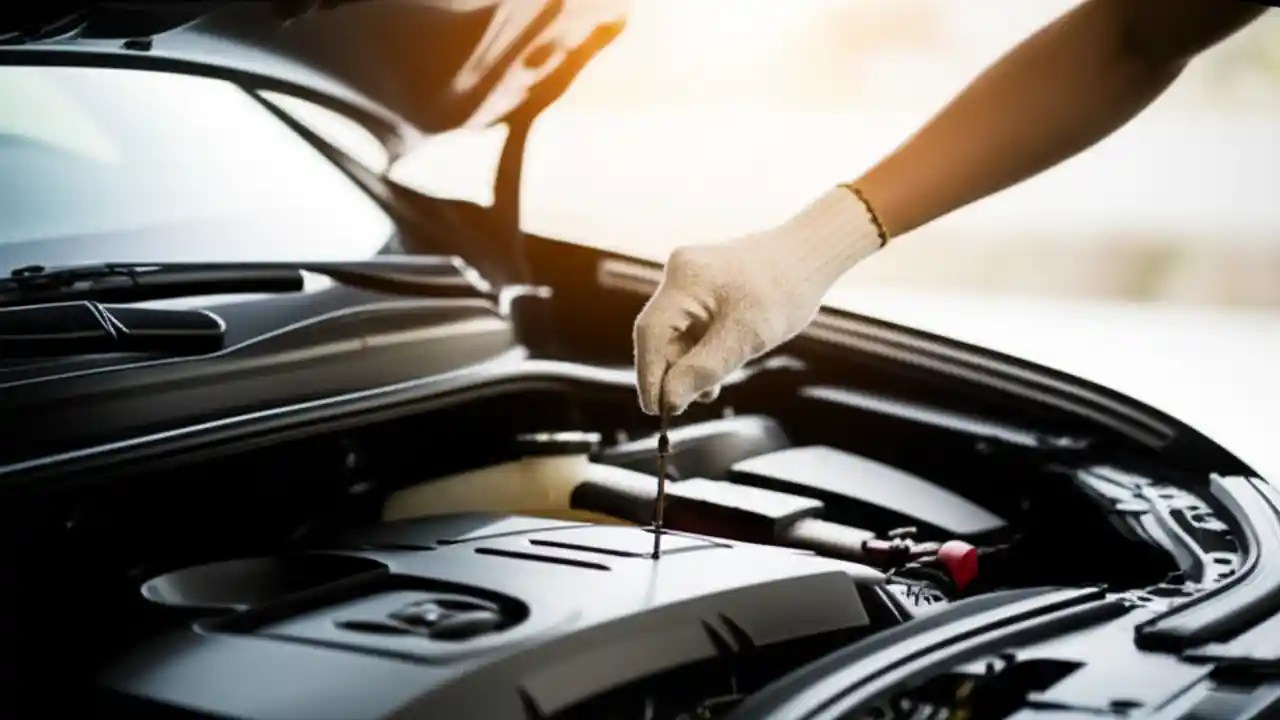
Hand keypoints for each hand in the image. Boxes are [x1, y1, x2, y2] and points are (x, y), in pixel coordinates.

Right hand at [633, 186, 884, 415]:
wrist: (811, 256)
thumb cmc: (784, 291)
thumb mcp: (746, 338)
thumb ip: (703, 369)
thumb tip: (669, 401)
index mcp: (686, 280)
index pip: (650, 334)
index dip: (648, 375)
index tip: (655, 411)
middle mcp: (680, 275)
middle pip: (660, 334)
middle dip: (673, 372)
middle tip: (690, 403)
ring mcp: (690, 279)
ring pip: (677, 333)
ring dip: (689, 364)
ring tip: (711, 390)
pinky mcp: (703, 287)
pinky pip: (691, 325)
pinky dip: (700, 350)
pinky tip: (717, 369)